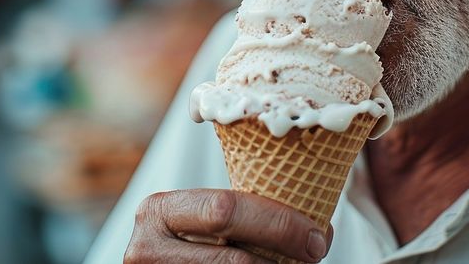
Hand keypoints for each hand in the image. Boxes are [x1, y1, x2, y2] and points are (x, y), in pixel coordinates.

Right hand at [125, 189, 332, 262]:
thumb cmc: (192, 245)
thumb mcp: (201, 222)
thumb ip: (244, 215)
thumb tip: (321, 231)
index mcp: (159, 210)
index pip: (224, 210)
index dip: (277, 223)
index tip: (316, 234)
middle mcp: (147, 248)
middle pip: (234, 258)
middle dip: (283, 250)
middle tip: (315, 252)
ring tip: (298, 263)